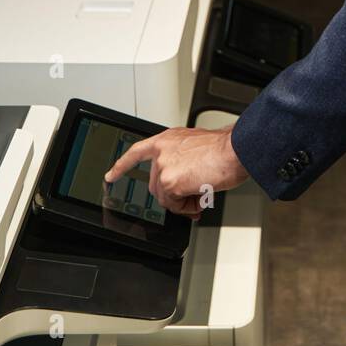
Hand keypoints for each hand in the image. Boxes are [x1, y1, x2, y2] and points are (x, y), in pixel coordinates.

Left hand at [103, 125, 249, 219]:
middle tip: (193, 198)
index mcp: (168, 139)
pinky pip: (174, 205)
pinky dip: (187, 206)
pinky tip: (199, 198)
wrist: (235, 150)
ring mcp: (164, 166)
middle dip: (173, 196)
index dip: (122, 166)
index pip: (137, 152)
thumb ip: (184, 163)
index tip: (111, 175)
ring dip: (183, 202)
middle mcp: (163, 151)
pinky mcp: (170, 182)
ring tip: (201, 196)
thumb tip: (185, 188)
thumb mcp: (198, 149)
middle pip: (156, 185)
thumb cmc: (225, 149)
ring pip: (165, 197)